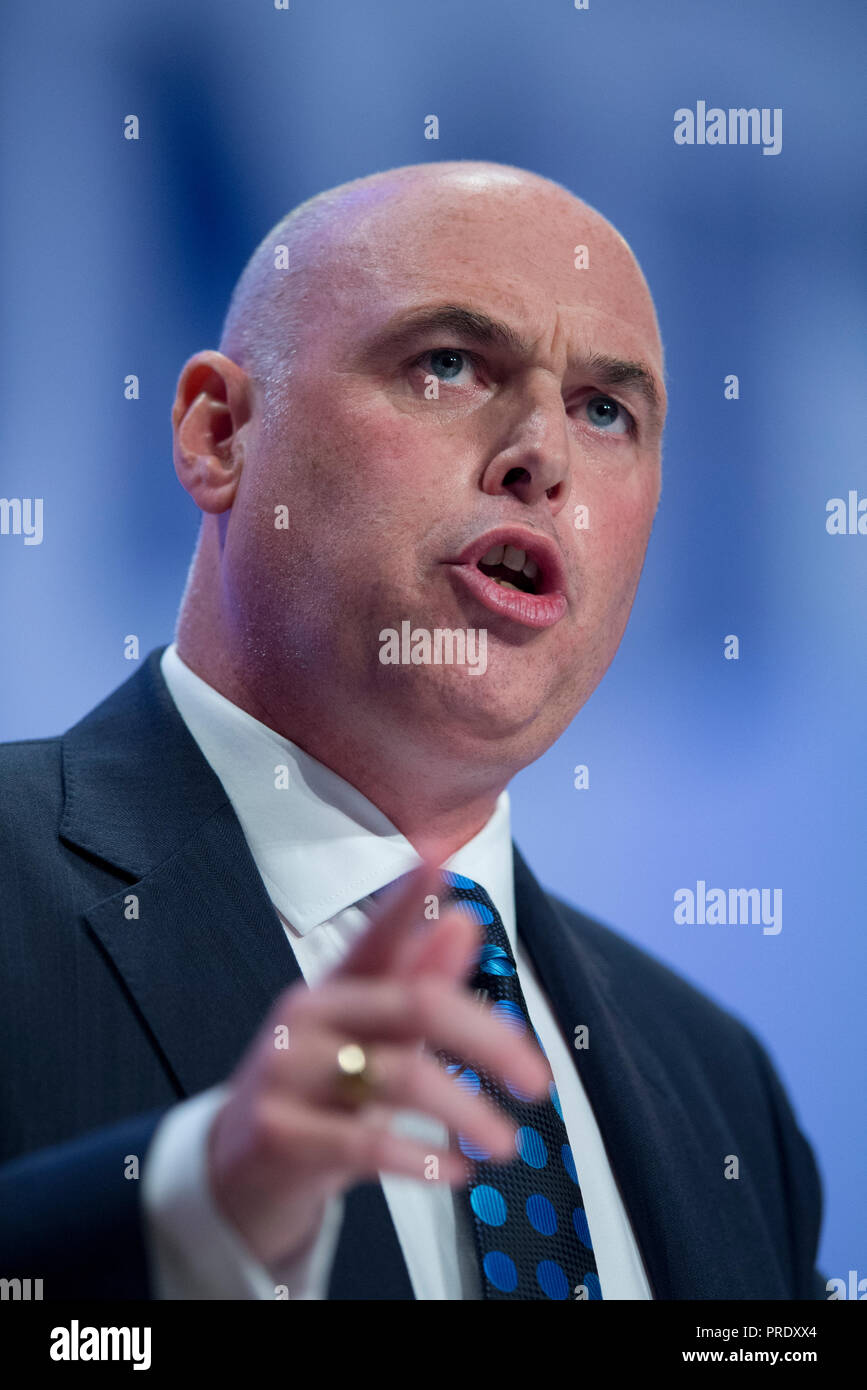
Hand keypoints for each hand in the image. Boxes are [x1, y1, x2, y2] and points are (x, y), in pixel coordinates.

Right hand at [207, 861, 549, 1267]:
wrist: (237, 1173)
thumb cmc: (320, 1093)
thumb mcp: (370, 1038)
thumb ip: (418, 981)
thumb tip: (463, 919)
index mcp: (337, 985)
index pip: (377, 933)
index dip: (407, 897)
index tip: (439, 856)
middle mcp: (310, 1016)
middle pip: (415, 1004)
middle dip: (487, 1038)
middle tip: (536, 1078)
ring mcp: (286, 1071)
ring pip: (396, 1075)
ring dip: (464, 1109)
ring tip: (506, 1142)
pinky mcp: (276, 1133)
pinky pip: (363, 1142)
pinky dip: (421, 1157)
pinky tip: (454, 1170)